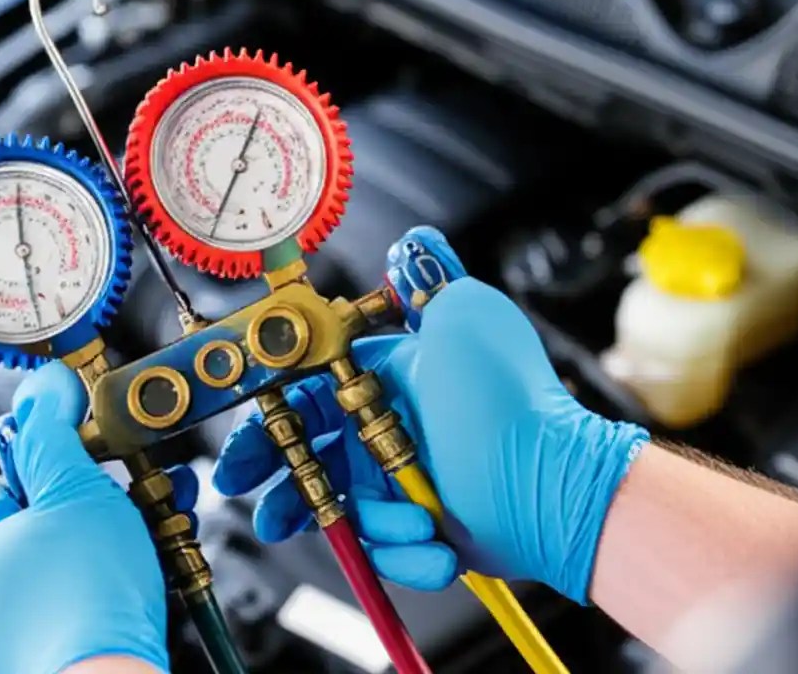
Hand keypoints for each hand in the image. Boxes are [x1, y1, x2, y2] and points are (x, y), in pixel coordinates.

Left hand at [0, 361, 189, 673]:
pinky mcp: (46, 659)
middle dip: (93, 508)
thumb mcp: (76, 490)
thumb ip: (55, 434)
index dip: (53, 464)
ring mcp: (12, 634)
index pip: (5, 480)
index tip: (90, 457)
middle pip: (43, 525)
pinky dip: (109, 591)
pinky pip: (80, 606)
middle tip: (133, 504)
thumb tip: (44, 386)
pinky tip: (141, 585)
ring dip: (108, 546)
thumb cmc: (87, 604)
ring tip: (150, 542)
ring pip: (66, 566)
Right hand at [213, 278, 648, 602]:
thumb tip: (415, 243)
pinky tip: (435, 546)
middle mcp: (388, 430)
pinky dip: (404, 554)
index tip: (245, 456)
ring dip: (367, 526)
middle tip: (271, 512)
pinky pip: (385, 549)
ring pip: (346, 510)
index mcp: (385, 379)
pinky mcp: (420, 528)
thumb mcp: (464, 317)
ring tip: (411, 524)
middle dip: (286, 490)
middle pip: (311, 460)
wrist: (552, 483)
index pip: (305, 398)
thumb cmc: (509, 401)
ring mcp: (403, 481)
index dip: (269, 425)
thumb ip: (426, 280)